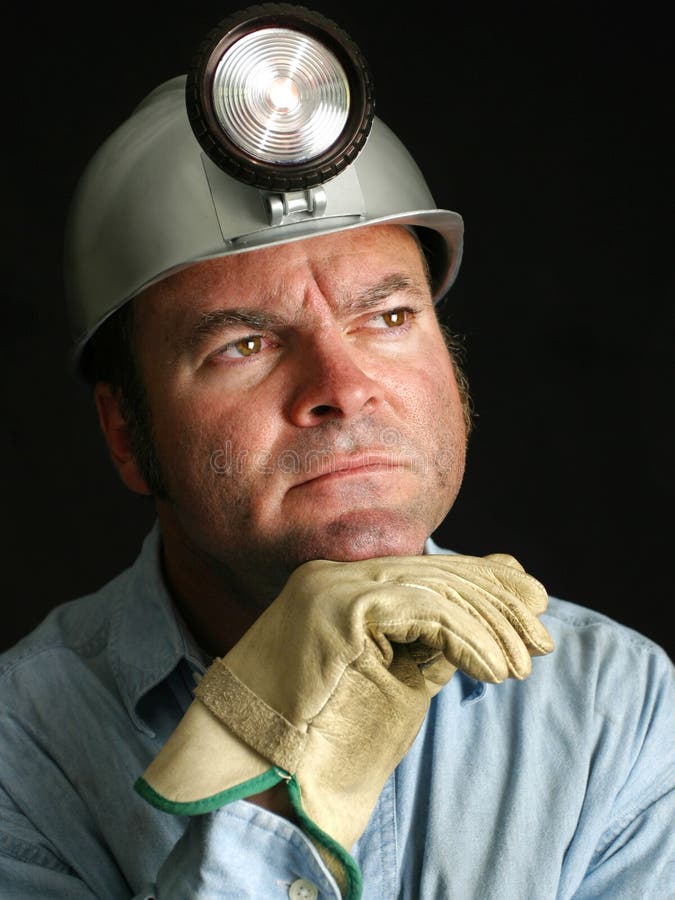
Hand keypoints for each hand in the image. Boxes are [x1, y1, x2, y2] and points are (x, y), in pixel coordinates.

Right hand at [136, 553, 552, 888]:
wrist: (250, 774)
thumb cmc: (319, 738)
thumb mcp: (390, 682)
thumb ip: (430, 645)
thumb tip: (485, 625)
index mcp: (341, 584)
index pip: (427, 569)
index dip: (485, 582)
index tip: (532, 602)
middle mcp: (335, 574)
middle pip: (438, 572)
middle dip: (499, 604)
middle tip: (542, 640)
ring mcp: (333, 586)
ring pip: (438, 589)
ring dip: (491, 629)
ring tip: (523, 666)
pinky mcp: (340, 609)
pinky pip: (426, 612)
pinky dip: (469, 641)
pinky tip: (494, 672)